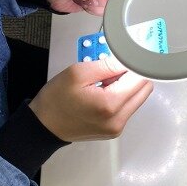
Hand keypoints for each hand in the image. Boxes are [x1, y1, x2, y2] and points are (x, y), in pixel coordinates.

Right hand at [29, 57, 152, 141]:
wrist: (43, 125)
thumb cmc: (56, 99)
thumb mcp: (78, 73)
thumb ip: (107, 64)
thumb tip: (129, 59)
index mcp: (110, 105)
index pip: (141, 78)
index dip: (135, 64)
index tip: (128, 56)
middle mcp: (119, 120)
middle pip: (144, 89)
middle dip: (132, 75)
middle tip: (112, 68)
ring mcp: (117, 127)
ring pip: (137, 97)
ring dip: (126, 85)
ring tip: (104, 81)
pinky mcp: (114, 129)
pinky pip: (127, 106)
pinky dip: (120, 95)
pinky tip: (103, 91)